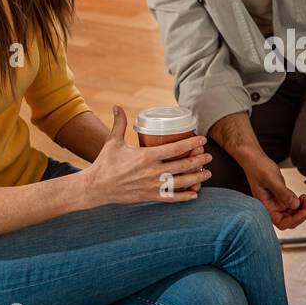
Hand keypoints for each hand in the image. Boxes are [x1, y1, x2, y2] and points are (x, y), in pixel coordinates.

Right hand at [77, 107, 210, 207]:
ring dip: (197, 178)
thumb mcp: (113, 141)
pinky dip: (185, 197)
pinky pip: (171, 198)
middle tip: (209, 157)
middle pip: (183, 165)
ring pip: (181, 182)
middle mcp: (152, 171)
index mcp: (146, 156)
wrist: (96, 187)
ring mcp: (152, 186)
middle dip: (199, 161)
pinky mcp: (149, 197)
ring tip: (207, 174)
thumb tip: (117, 106)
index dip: (192, 143)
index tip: (202, 139)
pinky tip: (195, 194)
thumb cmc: (105, 163)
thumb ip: (119, 124)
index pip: (176, 148)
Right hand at [243, 156, 305, 229]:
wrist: (255, 159)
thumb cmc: (258, 168)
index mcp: (265, 207)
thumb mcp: (272, 180)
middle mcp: (271, 207)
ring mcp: (276, 203)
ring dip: (301, 209)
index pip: (281, 222)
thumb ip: (283, 193)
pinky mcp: (280, 197)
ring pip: (292, 213)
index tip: (304, 211)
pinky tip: (302, 197)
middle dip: (300, 214)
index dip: (294, 220)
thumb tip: (295, 205)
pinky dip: (299, 203)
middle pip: (288, 220)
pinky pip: (291, 204)